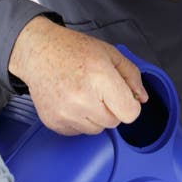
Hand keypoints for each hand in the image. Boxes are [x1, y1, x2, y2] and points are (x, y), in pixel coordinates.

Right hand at [8, 16, 147, 135]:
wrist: (38, 52)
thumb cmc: (72, 49)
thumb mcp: (109, 53)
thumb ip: (131, 75)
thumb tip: (142, 98)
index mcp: (100, 78)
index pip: (130, 113)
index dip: (130, 104)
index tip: (123, 96)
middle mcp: (83, 99)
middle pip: (114, 122)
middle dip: (112, 108)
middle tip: (99, 89)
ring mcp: (66, 113)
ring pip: (97, 129)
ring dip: (96, 116)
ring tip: (84, 93)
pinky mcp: (55, 123)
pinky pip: (79, 132)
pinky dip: (79, 119)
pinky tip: (72, 100)